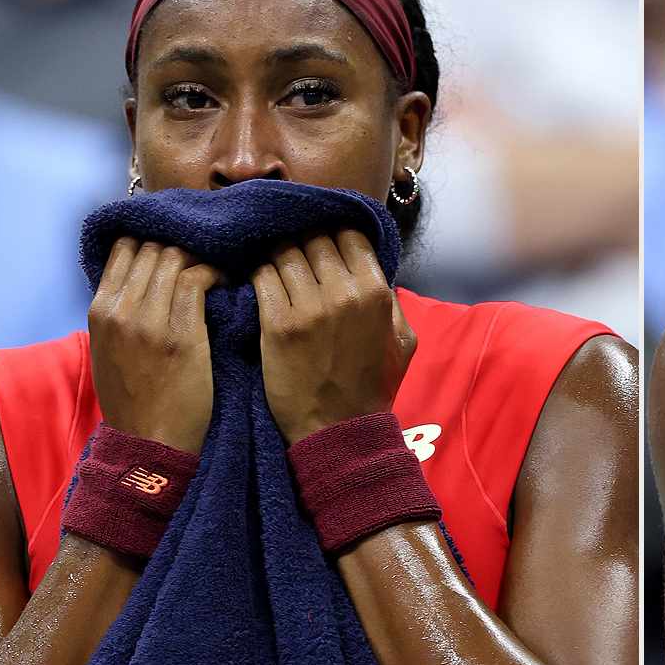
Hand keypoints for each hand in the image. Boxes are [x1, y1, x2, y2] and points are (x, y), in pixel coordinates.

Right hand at [89, 238, 222, 453]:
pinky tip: (224, 281)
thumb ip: (120, 313)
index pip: (123, 248)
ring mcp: (150, 320)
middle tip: (205, 253)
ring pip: (175, 257)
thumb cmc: (135, 400)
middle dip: (182, 244)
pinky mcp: (182, 334)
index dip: (154, 239)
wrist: (149, 442)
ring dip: (201, 256)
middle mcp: (120, 309)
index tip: (177, 246)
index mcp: (99, 310)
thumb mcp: (110, 351)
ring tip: (217, 266)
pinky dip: (215, 272)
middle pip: (152, 247)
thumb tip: (142, 280)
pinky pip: (197, 279)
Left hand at [253, 228, 414, 445]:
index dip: (336, 234)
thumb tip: (373, 269)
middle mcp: (343, 294)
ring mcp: (308, 309)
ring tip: (279, 267)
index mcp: (376, 293)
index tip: (327, 244)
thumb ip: (391, 300)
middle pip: (315, 238)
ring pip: (285, 251)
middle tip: (299, 254)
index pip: (350, 234)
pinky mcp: (276, 325)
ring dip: (280, 255)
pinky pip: (262, 276)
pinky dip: (260, 273)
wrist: (340, 430)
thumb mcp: (403, 341)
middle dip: (306, 241)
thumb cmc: (373, 386)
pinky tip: (263, 283)